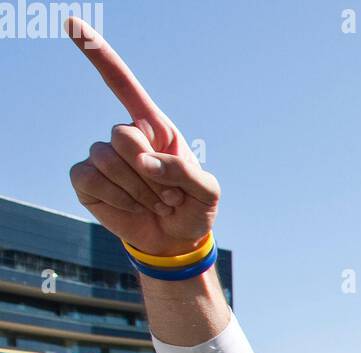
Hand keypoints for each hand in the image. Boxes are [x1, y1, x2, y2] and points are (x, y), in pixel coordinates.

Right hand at [65, 16, 219, 255]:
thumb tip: (145, 161)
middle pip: (122, 134)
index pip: (123, 84)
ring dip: (139, 191)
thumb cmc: (192, 209)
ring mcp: (102, 157)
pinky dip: (117, 199)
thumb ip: (187, 171)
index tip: (73, 25)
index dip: (98, 54)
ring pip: (107, 160)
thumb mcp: (208, 192)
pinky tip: (132, 207)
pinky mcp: (86, 180)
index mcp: (154, 128)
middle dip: (150, 172)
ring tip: (156, 204)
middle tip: (168, 194)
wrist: (176, 241)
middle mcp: (125, 137)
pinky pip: (91, 179)